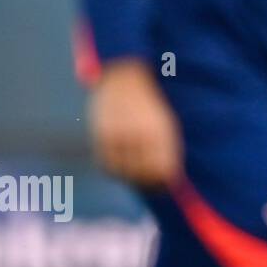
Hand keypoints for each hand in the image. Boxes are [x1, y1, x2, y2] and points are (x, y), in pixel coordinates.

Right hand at [88, 59, 183, 187]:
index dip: (163, 182)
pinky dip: (113, 171)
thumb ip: (166, 152)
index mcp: (160, 132)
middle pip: (142, 174)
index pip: (162, 170)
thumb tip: (166, 181)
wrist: (124, 80)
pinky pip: (106, 165)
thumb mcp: (164, 125)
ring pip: (122, 172)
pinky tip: (120, 166)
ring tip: (134, 174)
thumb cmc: (149, 108)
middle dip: (147, 183)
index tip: (164, 185)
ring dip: (129, 178)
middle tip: (149, 184)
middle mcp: (139, 135)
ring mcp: (118, 135)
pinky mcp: (100, 135)